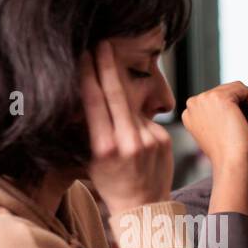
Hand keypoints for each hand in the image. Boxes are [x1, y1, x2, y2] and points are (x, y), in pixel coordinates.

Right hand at [80, 42, 172, 217]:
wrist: (144, 206)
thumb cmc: (109, 181)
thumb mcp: (90, 158)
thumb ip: (89, 128)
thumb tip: (84, 93)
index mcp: (104, 147)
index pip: (94, 102)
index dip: (88, 75)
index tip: (83, 53)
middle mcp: (128, 142)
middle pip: (116, 94)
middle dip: (108, 65)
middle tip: (102, 41)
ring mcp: (149, 140)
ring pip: (132, 104)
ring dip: (122, 83)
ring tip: (112, 59)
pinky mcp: (164, 139)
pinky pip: (145, 118)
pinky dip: (136, 114)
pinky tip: (131, 118)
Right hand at [181, 81, 247, 171]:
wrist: (231, 165)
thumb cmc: (230, 156)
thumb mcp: (220, 132)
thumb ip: (219, 116)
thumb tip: (233, 104)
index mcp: (190, 113)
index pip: (217, 101)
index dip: (236, 112)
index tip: (246, 128)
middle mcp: (193, 103)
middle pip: (227, 93)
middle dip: (245, 109)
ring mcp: (204, 99)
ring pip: (236, 90)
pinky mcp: (219, 97)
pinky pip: (244, 90)